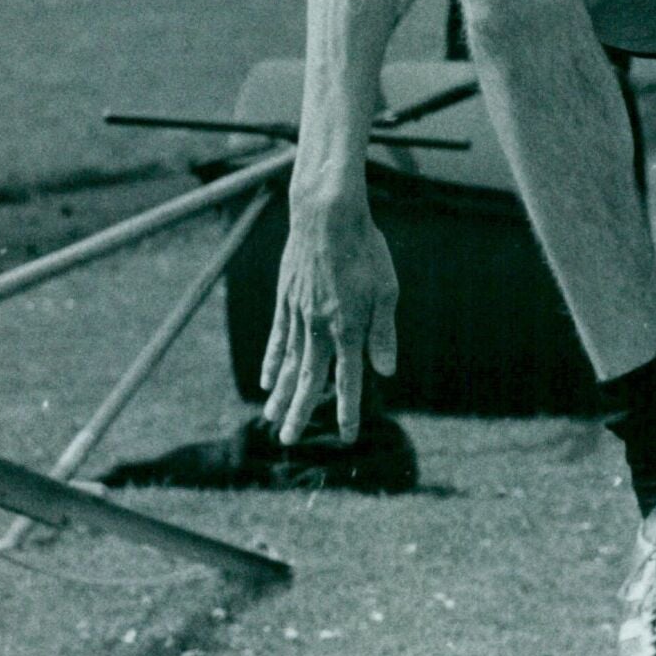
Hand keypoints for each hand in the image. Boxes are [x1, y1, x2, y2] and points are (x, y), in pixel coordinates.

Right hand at [260, 207, 398, 445]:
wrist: (327, 215)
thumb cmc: (365, 249)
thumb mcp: (387, 290)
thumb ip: (384, 333)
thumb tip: (388, 371)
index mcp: (349, 328)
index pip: (348, 380)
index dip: (348, 411)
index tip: (347, 436)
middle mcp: (320, 328)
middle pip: (308, 380)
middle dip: (298, 413)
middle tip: (287, 440)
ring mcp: (298, 315)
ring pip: (289, 363)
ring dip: (281, 394)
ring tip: (271, 419)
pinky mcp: (285, 300)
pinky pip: (277, 338)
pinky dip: (272, 361)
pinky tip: (267, 380)